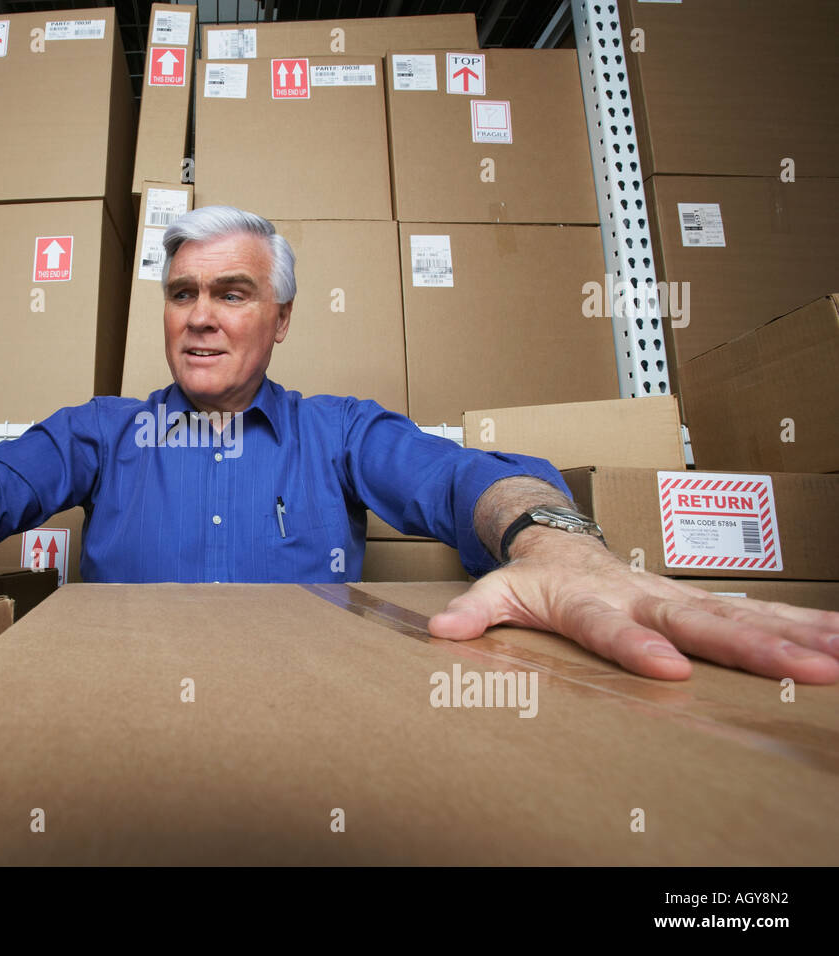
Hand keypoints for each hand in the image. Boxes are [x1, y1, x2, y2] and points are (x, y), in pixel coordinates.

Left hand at [427, 527, 838, 683]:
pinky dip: (802, 623)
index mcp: (592, 600)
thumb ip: (474, 610)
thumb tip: (440, 628)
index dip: (638, 647)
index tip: (669, 669)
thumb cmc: (532, 575)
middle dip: (753, 647)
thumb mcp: (496, 590)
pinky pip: (755, 610)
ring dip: (794, 635)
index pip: (614, 628)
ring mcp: (676, 597)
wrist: (558, 537)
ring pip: (741, 614)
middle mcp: (643, 597)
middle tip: (806, 670)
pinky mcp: (697, 600)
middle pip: (699, 622)